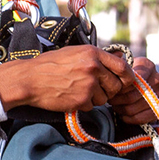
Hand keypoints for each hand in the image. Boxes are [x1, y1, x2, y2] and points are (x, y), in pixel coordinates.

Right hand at [0, 45, 133, 112]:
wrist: (30, 79)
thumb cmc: (50, 65)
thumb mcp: (75, 52)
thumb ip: (96, 58)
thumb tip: (118, 63)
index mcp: (92, 53)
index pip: (122, 67)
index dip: (127, 77)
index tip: (127, 82)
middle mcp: (93, 67)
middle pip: (116, 86)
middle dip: (110, 91)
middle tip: (96, 89)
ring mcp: (88, 85)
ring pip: (104, 98)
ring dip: (94, 98)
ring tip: (77, 90)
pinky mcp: (81, 100)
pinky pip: (91, 106)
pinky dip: (83, 105)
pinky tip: (70, 96)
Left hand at [110, 57, 158, 124]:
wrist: (143, 87)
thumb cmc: (128, 75)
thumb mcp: (123, 66)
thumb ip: (116, 62)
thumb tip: (115, 61)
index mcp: (148, 66)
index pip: (132, 80)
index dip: (120, 87)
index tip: (111, 88)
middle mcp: (157, 79)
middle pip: (132, 96)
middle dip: (117, 100)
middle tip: (110, 99)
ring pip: (133, 108)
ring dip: (120, 109)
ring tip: (115, 105)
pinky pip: (140, 118)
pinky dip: (128, 118)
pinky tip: (122, 114)